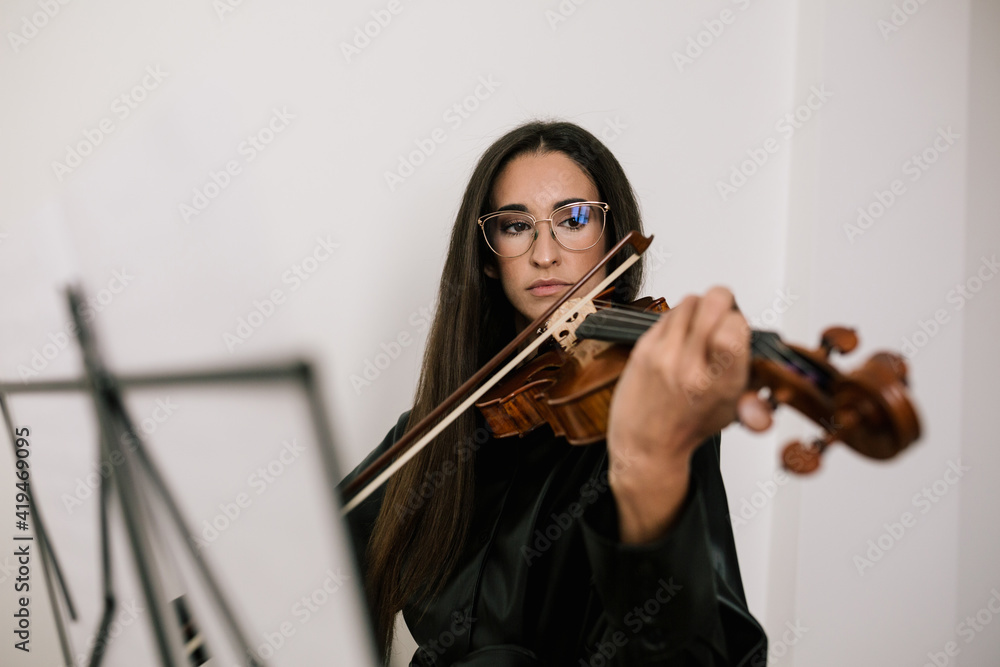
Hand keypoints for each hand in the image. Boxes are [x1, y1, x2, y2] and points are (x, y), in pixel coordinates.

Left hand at [604, 286, 770, 542]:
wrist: (645, 444)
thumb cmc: (688, 425)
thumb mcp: (734, 411)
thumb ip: (757, 388)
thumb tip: (772, 369)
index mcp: (722, 383)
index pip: (735, 327)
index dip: (738, 320)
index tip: (734, 328)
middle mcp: (692, 367)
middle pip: (714, 302)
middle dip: (722, 302)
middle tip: (719, 318)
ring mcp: (665, 356)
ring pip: (690, 301)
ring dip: (698, 310)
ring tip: (696, 332)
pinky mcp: (643, 349)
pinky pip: (667, 313)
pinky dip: (676, 320)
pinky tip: (677, 340)